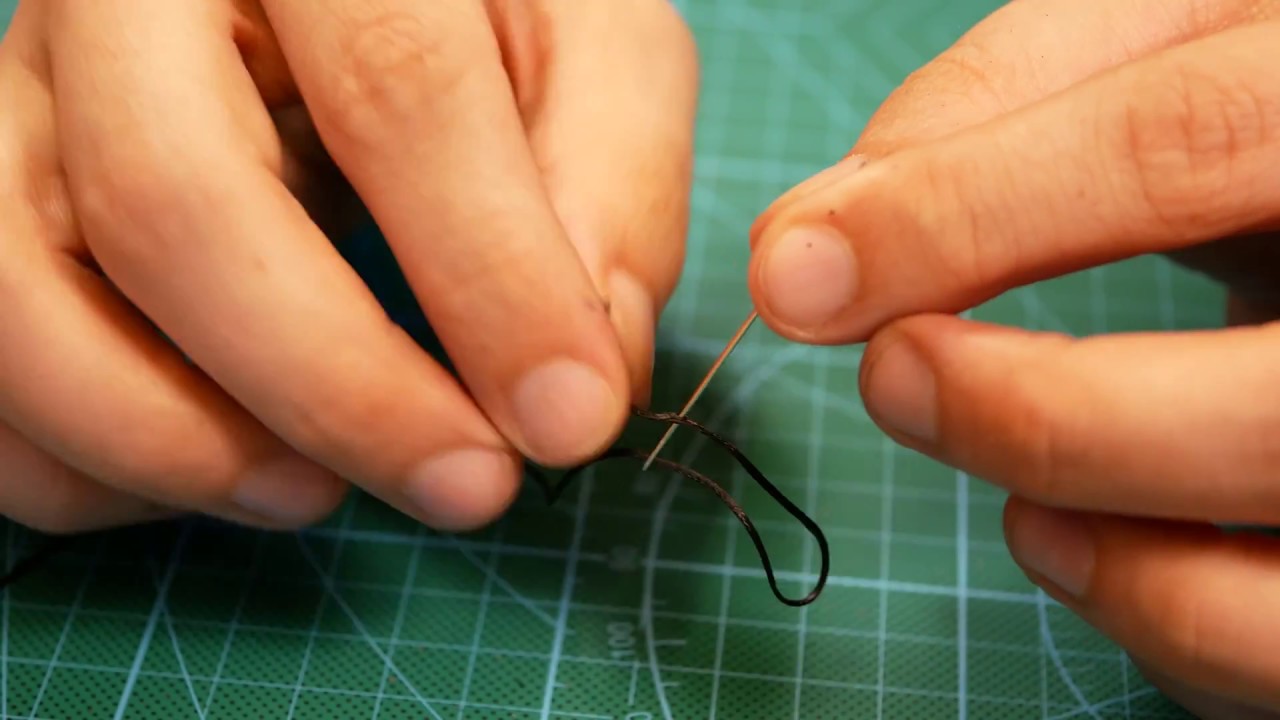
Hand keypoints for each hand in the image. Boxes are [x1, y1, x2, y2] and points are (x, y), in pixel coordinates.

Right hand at [0, 0, 695, 533]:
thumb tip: (573, 386)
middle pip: (171, 197)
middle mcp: (133, 4)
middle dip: (330, 385)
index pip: (392, 87)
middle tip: (468, 488)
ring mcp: (27, 101)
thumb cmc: (477, 17)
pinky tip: (224, 468)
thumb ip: (610, 184)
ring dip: (179, 444)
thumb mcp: (589, 52)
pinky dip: (86, 468)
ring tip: (321, 493)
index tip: (566, 419)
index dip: (485, 273)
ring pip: (20, 297)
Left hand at [746, 1, 1279, 716]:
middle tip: (890, 377)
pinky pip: (1270, 641)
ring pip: (1275, 584)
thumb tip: (814, 236)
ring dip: (1097, 544)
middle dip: (1034, 415)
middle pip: (1258, 415)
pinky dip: (1150, 615)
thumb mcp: (1161, 46)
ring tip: (998, 482)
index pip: (1174, 149)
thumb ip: (999, 103)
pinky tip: (1060, 534)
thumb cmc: (1249, 112)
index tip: (795, 274)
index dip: (964, 216)